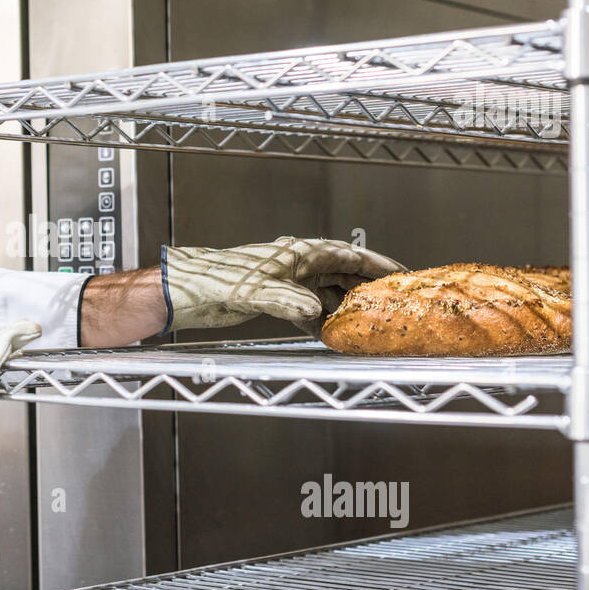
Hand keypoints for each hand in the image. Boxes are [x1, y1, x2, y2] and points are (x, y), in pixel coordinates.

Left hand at [159, 236, 406, 337]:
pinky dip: (322, 321)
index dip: (377, 264)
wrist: (186, 291)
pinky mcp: (275, 299)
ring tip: (365, 326)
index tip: (402, 274)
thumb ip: (288, 301)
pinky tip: (330, 335)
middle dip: (367, 290)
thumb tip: (316, 311)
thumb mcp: (256, 291)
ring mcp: (287, 282)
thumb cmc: (215, 280)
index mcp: (299, 254)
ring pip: (328, 293)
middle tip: (391, 306)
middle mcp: (297, 265)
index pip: (349, 255)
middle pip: (343, 275)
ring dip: (345, 309)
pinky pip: (309, 309)